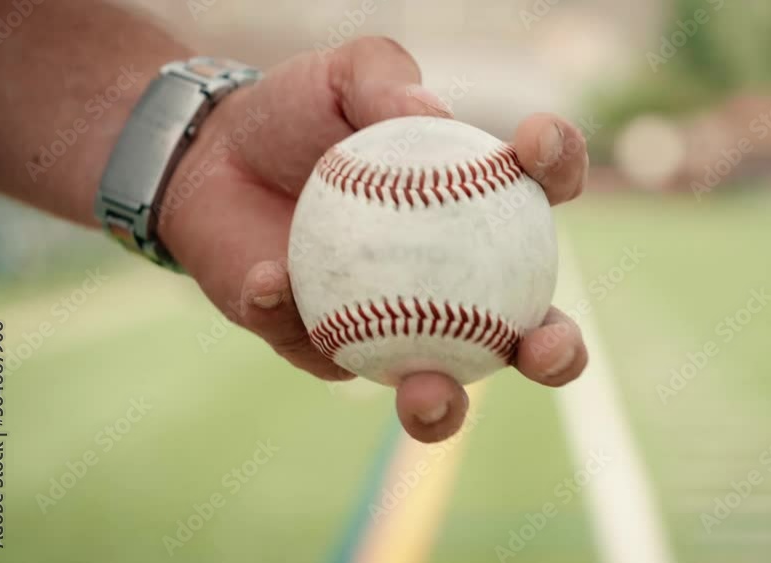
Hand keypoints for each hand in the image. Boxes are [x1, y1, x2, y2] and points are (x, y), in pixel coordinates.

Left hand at [158, 38, 589, 442]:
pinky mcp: (324, 349)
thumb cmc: (294, 111)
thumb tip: (435, 116)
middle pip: (526, 334)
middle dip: (556, 352)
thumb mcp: (345, 74)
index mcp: (477, 209)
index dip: (559, 168)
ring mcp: (394, 328)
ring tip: (430, 392)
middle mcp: (452, 283)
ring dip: (443, 404)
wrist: (210, 155)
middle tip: (545, 346)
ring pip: (437, 386)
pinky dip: (291, 317)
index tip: (533, 145)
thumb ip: (389, 82)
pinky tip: (270, 279)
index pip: (540, 193)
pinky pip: (315, 348)